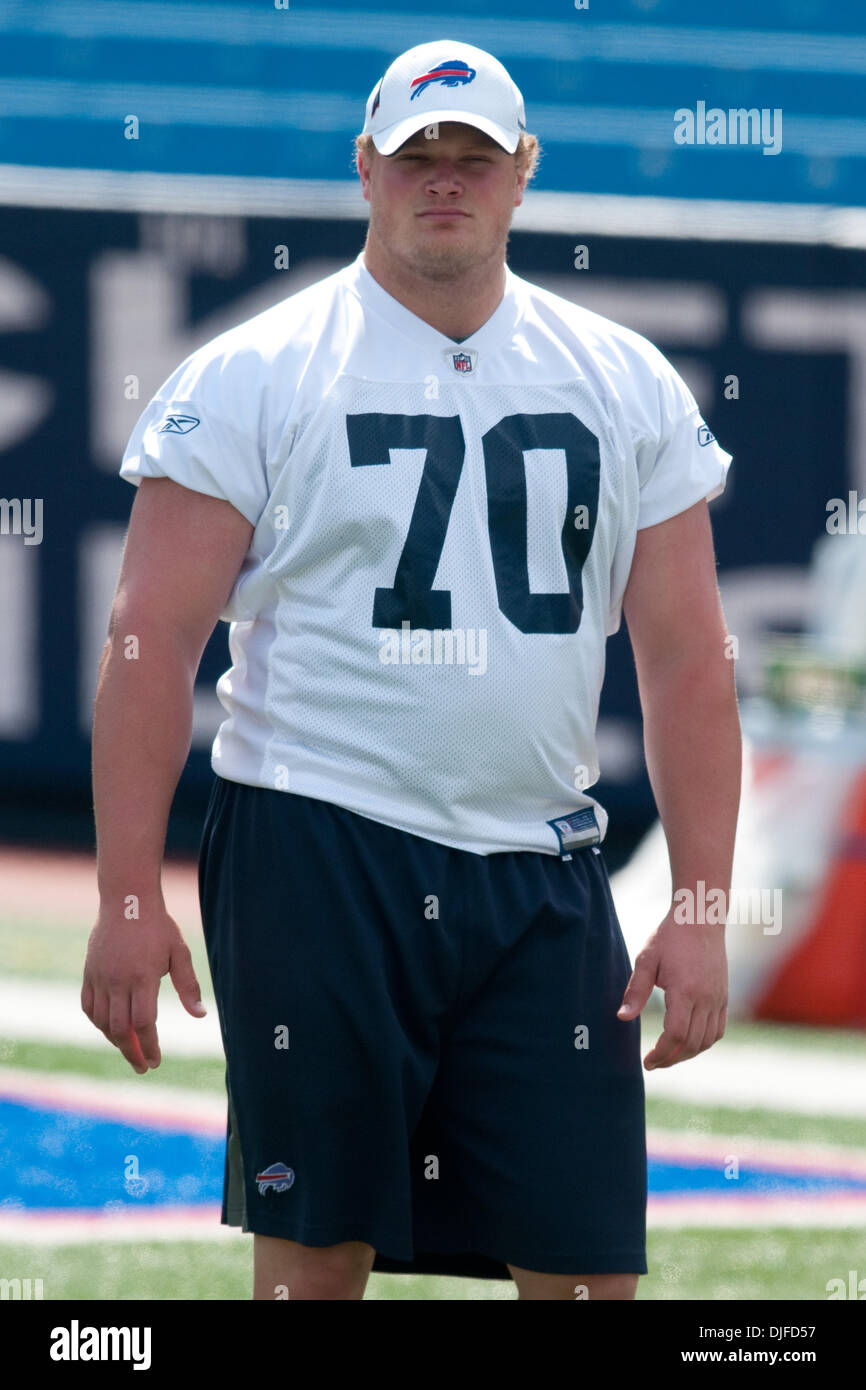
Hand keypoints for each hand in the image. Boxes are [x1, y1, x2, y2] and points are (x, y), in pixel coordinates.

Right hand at [81, 903, 205, 1073]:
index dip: (149, 1046)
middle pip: (120, 1029)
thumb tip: (200, 1016)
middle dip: (131, 1052)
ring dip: (115, 1040)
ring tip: (130, 1049)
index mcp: (142, 977)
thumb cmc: (158, 926)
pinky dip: (98, 1023)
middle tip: (143, 1066)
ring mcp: (100, 977)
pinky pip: (88, 1006)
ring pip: (102, 1021)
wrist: (127, 900)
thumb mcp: (179, 952)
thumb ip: (188, 986)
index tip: (155, 1061)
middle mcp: (118, 980)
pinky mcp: (89, 973)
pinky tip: (110, 1029)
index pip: (143, 1023)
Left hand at [616, 906, 726, 1068]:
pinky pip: (718, 1030)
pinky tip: (688, 1044)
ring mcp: (718, 999)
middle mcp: (706, 998)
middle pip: (692, 1043)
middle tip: (652, 1063)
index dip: (661, 1054)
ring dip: (687, 1055)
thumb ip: (635, 990)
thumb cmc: (669, 938)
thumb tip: (622, 1018)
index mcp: (685, 990)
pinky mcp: (724, 997)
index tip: (646, 1062)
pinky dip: (703, 1043)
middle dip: (671, 1059)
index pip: (676, 1035)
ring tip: (667, 1057)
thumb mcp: (646, 959)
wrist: (700, 919)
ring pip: (707, 1040)